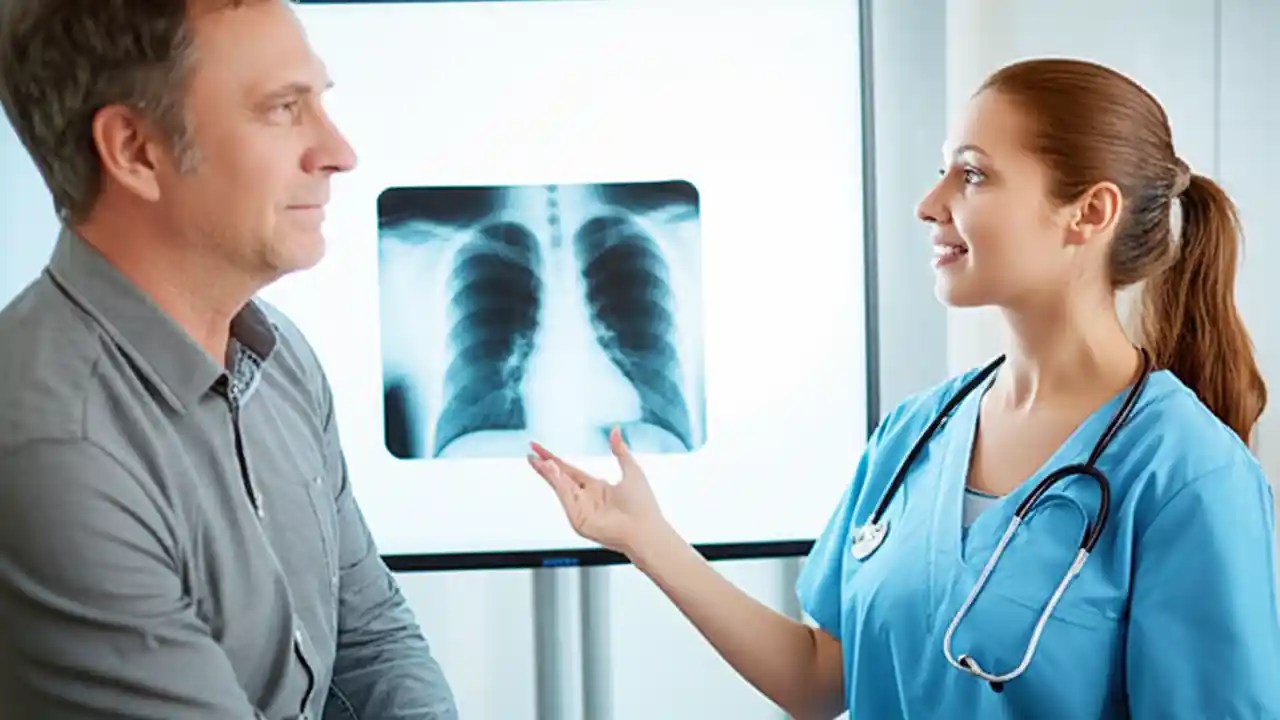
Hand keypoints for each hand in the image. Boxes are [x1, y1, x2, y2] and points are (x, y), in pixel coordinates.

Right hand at [527, 426, 666, 556]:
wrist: (645, 530)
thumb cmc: (643, 506)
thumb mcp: (631, 469)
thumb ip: (620, 450)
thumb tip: (615, 430)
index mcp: (597, 488)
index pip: (569, 470)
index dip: (554, 459)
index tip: (539, 449)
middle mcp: (586, 498)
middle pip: (559, 478)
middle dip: (545, 466)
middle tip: (531, 454)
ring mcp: (581, 510)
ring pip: (560, 487)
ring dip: (549, 473)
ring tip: (538, 459)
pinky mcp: (578, 520)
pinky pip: (565, 498)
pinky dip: (557, 484)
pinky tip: (552, 470)